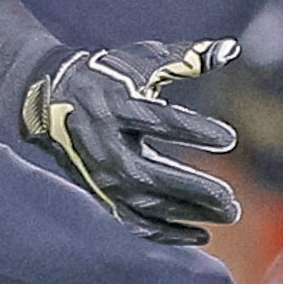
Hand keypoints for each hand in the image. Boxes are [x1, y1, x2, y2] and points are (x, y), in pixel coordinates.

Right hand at [19, 38, 244, 241]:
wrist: (50, 98)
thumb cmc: (108, 74)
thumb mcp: (144, 59)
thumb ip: (188, 58)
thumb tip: (232, 48)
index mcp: (117, 105)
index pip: (160, 121)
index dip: (195, 130)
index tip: (230, 139)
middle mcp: (106, 143)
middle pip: (151, 174)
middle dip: (193, 190)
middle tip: (231, 199)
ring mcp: (101, 174)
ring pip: (145, 203)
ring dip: (188, 213)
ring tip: (228, 213)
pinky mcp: (101, 192)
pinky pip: (133, 221)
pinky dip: (166, 232)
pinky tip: (201, 235)